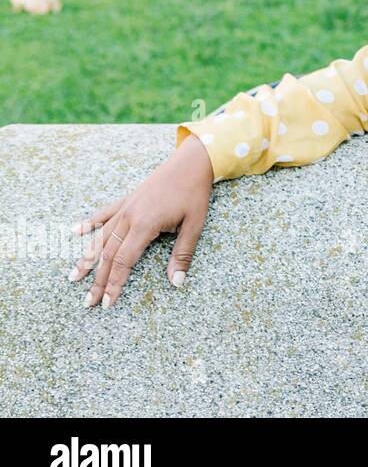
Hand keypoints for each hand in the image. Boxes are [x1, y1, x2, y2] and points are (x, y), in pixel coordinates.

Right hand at [69, 133, 215, 307]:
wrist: (191, 162)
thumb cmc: (194, 194)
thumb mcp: (194, 225)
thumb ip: (182, 254)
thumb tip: (177, 283)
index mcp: (144, 225)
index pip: (124, 262)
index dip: (114, 284)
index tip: (107, 303)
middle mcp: (129, 217)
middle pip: (108, 254)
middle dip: (97, 280)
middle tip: (87, 302)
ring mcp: (125, 207)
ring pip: (101, 237)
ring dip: (86, 258)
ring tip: (73, 276)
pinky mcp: (126, 199)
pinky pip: (104, 214)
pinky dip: (90, 223)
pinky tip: (76, 231)